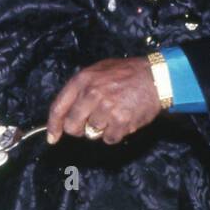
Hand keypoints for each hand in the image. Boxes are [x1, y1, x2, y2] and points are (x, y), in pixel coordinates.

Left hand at [46, 58, 162, 145]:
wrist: (156, 76)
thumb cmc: (127, 73)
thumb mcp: (98, 70)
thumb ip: (81, 89)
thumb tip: (67, 112)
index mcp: (82, 80)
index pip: (58, 107)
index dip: (53, 126)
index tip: (52, 137)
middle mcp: (91, 94)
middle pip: (73, 126)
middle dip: (80, 129)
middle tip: (92, 123)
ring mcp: (105, 108)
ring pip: (92, 133)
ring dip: (102, 128)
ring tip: (115, 113)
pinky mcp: (120, 120)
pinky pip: (109, 138)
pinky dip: (116, 133)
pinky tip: (124, 119)